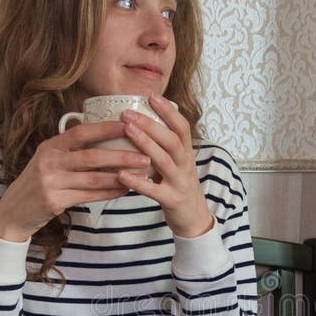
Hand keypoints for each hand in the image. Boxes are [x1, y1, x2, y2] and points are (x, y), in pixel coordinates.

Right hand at [0, 121, 151, 240]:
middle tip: (145, 155)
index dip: (105, 128)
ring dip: (121, 176)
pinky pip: (90, 196)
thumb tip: (104, 138)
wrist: (13, 212)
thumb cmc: (37, 184)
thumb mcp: (48, 161)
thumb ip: (70, 150)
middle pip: (91, 156)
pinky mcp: (55, 201)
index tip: (128, 124)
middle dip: (121, 155)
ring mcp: (51, 182)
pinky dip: (110, 192)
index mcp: (50, 146)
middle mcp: (49, 161)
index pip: (81, 132)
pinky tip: (125, 189)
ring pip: (94, 178)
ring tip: (141, 173)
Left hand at [118, 93, 213, 237]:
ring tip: (127, 130)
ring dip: (145, 144)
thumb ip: (165, 146)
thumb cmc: (179, 187)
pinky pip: (153, 190)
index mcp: (187, 154)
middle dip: (151, 124)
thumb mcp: (177, 163)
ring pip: (164, 160)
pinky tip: (121, 174)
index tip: (152, 96)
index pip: (182, 127)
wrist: (195, 219)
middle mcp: (185, 165)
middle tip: (128, 112)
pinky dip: (137, 182)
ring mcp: (179, 183)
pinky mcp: (172, 200)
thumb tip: (143, 122)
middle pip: (172, 140)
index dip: (168, 111)